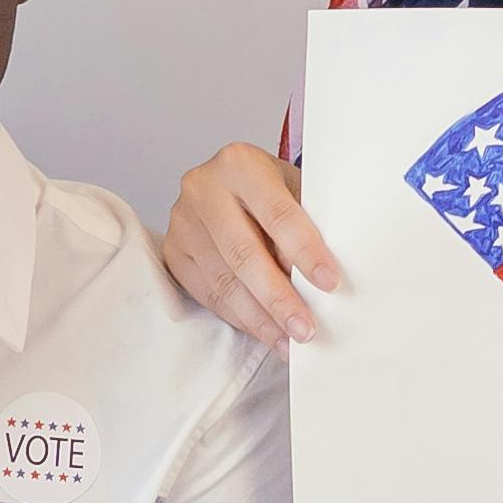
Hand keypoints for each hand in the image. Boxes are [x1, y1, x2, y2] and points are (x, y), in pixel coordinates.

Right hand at [161, 137, 342, 349]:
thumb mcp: (295, 190)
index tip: (329, 283)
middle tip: (305, 328)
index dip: (305, 251)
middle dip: (278, 298)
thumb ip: (310, 224)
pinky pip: (208, 294)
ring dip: (260, 318)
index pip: (277, 213)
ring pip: (223, 281)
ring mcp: (182, 222)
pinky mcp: (173, 252)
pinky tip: (265, 330)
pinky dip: (240, 318)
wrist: (231, 186)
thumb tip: (324, 282)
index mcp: (239, 164)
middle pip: (244, 254)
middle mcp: (203, 188)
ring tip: (289, 339)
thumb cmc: (271, 190)